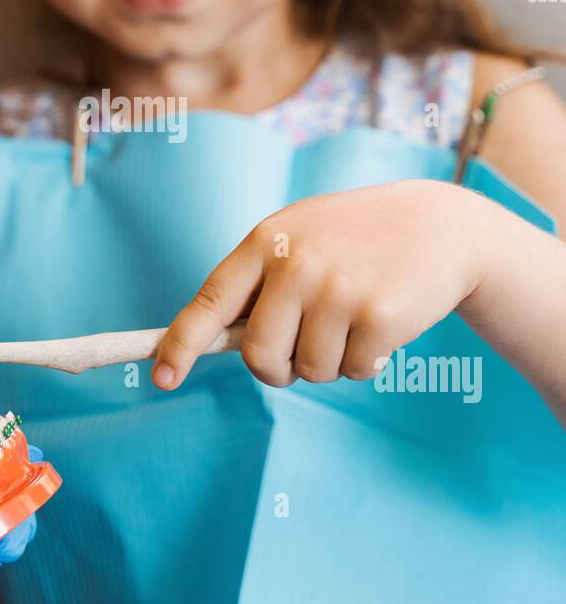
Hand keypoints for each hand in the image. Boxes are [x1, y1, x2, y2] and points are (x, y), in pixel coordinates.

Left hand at [153, 180, 491, 388]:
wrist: (440, 225)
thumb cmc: (356, 239)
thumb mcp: (299, 237)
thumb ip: (259, 282)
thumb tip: (214, 343)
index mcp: (265, 242)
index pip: (209, 302)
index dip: (181, 346)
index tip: (163, 379)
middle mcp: (295, 264)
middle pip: (260, 357)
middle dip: (279, 368)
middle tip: (304, 349)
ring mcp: (338, 290)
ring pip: (310, 371)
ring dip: (330, 361)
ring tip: (354, 316)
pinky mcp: (379, 317)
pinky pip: (353, 371)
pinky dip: (366, 361)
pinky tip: (382, 322)